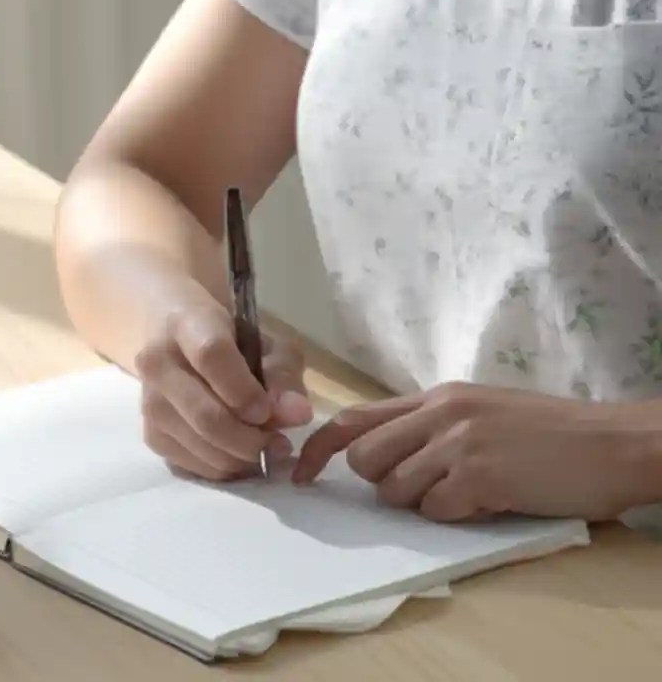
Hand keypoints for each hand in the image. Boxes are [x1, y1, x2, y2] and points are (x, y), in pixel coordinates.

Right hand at [135, 291, 313, 479]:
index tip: (268, 411)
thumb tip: (298, 416)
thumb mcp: (267, 343)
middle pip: (204, 413)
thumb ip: (284, 377)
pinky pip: (189, 464)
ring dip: (240, 458)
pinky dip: (221, 468)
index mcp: (186, 323)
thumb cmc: (230, 338)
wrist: (175, 336)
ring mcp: (149, 401)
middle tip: (279, 444)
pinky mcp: (149, 433)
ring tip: (266, 450)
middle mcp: (157, 362)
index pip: (211, 357)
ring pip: (198, 445)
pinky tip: (240, 456)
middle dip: (249, 439)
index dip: (245, 390)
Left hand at [294, 382, 658, 520]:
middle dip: (385, 484)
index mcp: (435, 397)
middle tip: (430, 486)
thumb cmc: (548, 434)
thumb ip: (428, 427)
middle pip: (365, 460)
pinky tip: (491, 498)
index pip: (354, 418)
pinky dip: (457, 514)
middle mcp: (440, 413)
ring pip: (396, 489)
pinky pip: (436, 510)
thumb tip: (378, 456)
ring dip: (425, 502)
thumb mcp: (479, 412)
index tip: (301, 475)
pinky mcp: (479, 474)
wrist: (611, 442)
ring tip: (470, 489)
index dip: (319, 449)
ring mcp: (458, 442)